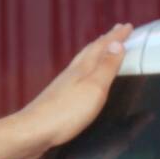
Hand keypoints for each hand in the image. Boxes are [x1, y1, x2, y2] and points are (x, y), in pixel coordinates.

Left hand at [12, 22, 134, 158]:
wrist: (32, 131)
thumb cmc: (64, 113)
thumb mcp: (94, 88)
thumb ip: (106, 67)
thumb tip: (118, 44)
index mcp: (83, 69)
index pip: (102, 46)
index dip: (116, 37)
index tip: (128, 27)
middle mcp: (72, 73)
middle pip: (91, 51)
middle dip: (106, 40)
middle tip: (116, 32)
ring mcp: (63, 85)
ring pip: (82, 62)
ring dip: (95, 53)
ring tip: (102, 49)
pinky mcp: (58, 99)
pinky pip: (76, 76)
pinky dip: (85, 69)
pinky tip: (82, 77)